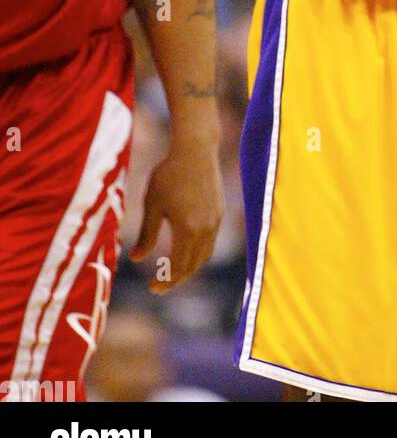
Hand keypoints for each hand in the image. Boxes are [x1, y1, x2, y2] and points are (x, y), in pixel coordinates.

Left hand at [129, 138, 223, 293]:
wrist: (196, 149)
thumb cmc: (168, 174)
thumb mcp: (152, 204)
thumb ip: (146, 234)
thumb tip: (136, 259)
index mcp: (188, 230)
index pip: (178, 267)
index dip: (165, 282)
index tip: (151, 288)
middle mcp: (206, 229)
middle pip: (194, 266)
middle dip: (177, 280)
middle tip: (159, 285)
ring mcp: (216, 221)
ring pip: (205, 255)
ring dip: (189, 268)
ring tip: (171, 271)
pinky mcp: (219, 212)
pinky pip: (210, 242)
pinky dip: (198, 253)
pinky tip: (184, 249)